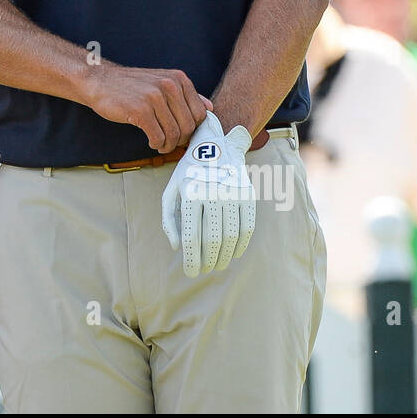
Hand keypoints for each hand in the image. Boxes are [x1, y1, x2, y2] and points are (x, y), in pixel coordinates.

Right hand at [85, 62, 209, 152]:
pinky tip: (150, 141)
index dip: (192, 128)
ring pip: (174, 134)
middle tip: (169, 142)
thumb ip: (185, 95)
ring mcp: (155, 97)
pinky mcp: (140, 110)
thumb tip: (210, 107)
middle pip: (189, 125)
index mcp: (178, 78)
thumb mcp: (161, 82)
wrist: (98, 81)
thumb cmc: (130, 85)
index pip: (200, 112)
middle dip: (180, 140)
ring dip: (168, 145)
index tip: (181, 134)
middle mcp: (169, 85)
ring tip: (160, 144)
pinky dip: (156, 144)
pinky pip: (158, 137)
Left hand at [161, 110, 255, 277]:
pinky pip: (247, 227)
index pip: (192, 237)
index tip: (191, 272)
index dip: (191, 259)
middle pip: (212, 240)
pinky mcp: (247, 194)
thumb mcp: (171, 190)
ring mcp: (232, 193)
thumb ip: (169, 220)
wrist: (215, 146)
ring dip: (225, 257)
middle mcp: (213, 193)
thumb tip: (177, 248)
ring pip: (230, 237)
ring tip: (218, 265)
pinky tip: (234, 254)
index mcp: (190, 193)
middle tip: (204, 270)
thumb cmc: (188, 174)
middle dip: (208, 261)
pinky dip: (241, 245)